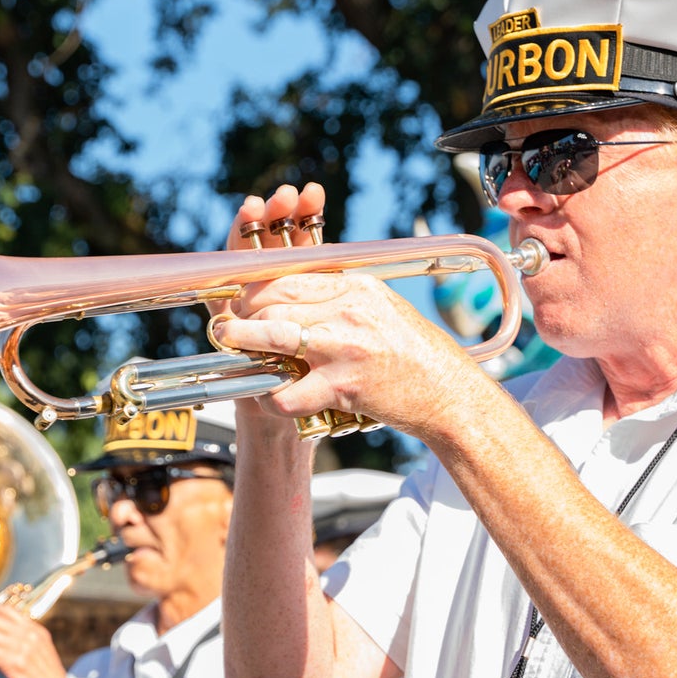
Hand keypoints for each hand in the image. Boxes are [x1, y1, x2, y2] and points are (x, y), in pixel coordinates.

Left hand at [212, 183, 473, 437]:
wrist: (448, 391)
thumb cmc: (414, 352)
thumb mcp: (380, 307)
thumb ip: (340, 297)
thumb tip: (294, 292)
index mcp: (355, 287)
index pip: (288, 278)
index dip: (254, 291)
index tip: (241, 303)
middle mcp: (347, 310)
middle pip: (273, 303)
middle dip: (242, 317)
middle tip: (228, 330)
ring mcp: (343, 347)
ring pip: (273, 337)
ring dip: (242, 343)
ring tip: (229, 348)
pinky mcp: (343, 386)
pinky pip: (290, 393)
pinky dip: (273, 398)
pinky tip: (272, 399)